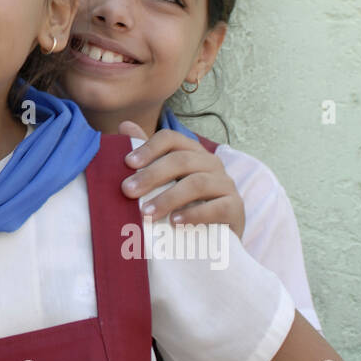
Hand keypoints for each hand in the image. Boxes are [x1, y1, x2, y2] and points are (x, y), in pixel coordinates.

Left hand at [119, 121, 244, 237]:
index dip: (149, 147)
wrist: (217, 235)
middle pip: (181, 160)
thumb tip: (125, 125)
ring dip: (169, 198)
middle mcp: (211, 163)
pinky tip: (175, 222)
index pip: (170, 139)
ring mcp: (226, 184)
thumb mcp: (164, 180)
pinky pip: (217, 208)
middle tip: (128, 191)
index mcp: (192, 151)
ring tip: (147, 212)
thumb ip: (146, 156)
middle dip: (152, 175)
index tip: (127, 163)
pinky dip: (194, 214)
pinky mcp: (235, 208)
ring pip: (197, 183)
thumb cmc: (185, 203)